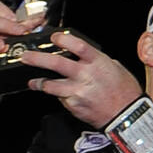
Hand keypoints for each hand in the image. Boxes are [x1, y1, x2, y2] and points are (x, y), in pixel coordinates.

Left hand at [21, 31, 142, 127]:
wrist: (127, 116)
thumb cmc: (125, 91)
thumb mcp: (115, 68)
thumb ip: (97, 60)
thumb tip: (84, 55)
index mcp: (98, 62)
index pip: (77, 46)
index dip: (63, 39)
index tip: (54, 37)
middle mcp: (85, 75)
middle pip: (56, 63)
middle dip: (37, 58)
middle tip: (26, 56)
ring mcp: (77, 91)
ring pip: (50, 85)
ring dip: (39, 82)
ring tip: (32, 81)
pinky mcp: (74, 105)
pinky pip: (60, 98)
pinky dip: (56, 95)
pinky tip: (55, 94)